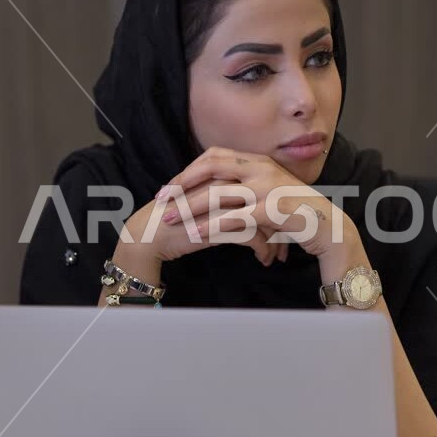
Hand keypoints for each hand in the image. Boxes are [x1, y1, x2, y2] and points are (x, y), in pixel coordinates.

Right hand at [121, 178, 286, 265]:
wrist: (149, 234)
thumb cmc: (175, 220)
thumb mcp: (203, 202)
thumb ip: (225, 198)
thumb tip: (250, 206)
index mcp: (222, 175)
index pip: (261, 188)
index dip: (274, 208)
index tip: (282, 226)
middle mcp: (226, 185)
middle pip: (268, 202)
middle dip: (282, 225)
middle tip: (287, 242)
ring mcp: (224, 204)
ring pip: (265, 220)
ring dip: (275, 240)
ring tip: (278, 256)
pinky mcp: (220, 225)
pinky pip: (253, 237)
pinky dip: (263, 250)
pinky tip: (264, 260)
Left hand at [156, 146, 348, 256]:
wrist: (327, 226)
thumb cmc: (294, 213)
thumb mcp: (269, 191)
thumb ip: (245, 186)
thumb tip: (216, 190)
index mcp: (257, 160)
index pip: (214, 156)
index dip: (189, 169)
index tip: (170, 185)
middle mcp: (260, 168)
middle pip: (211, 167)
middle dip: (182, 183)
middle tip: (162, 198)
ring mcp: (267, 187)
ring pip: (218, 192)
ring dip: (190, 206)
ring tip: (170, 218)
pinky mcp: (271, 209)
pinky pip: (233, 216)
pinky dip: (211, 225)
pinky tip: (195, 234)